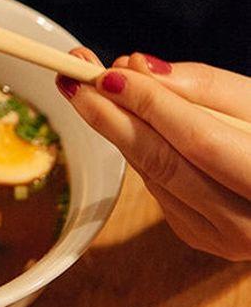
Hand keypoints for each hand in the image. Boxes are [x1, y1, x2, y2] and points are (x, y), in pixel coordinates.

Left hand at [56, 49, 250, 260]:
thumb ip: (203, 87)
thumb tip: (138, 69)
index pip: (198, 141)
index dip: (150, 105)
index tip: (109, 74)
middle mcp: (246, 223)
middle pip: (162, 162)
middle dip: (110, 117)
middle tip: (73, 79)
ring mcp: (219, 237)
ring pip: (152, 174)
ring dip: (114, 128)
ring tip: (85, 88)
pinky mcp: (196, 235)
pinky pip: (156, 185)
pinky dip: (139, 150)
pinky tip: (127, 122)